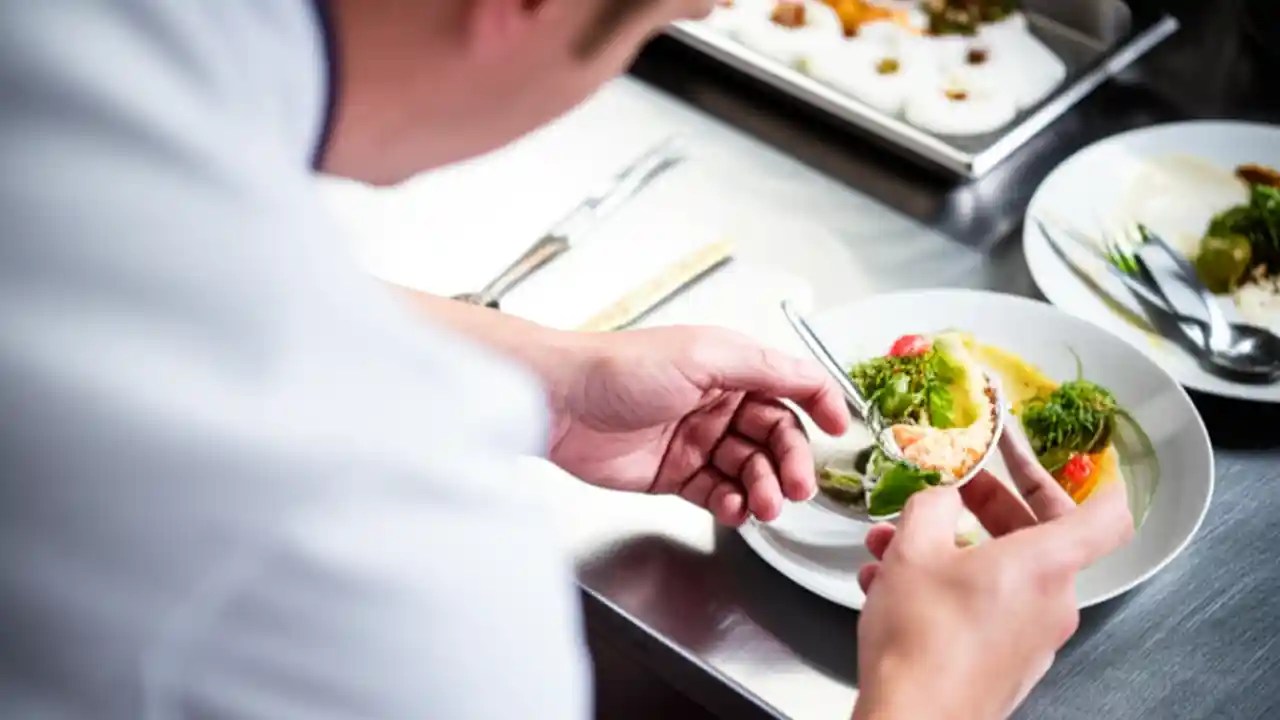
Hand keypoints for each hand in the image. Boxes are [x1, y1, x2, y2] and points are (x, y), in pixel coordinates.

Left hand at [548, 326, 850, 524]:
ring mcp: (698, 440)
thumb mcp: (706, 355)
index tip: (840, 431)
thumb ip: (767, 369)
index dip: (819, 406)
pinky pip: (719, 494)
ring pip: (751, 470)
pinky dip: (734, 505)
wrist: (561, 403)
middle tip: (797, 488)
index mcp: (729, 366)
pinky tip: (736, 509)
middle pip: (775, 437)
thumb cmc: (623, 367)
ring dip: (764, 489)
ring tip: (763, 504)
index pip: (790, 386)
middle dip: (790, 463)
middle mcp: (718, 402)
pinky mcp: (675, 475)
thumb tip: (816, 381)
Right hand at [851, 425, 1133, 719]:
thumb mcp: (913, 549)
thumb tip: (938, 493)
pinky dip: (947, 584)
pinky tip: (889, 583)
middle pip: (1039, 532)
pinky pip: (986, 604)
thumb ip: (930, 504)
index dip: (1095, 475)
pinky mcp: (1007, 659)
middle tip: (952, 482)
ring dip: (947, 546)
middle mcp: (1052, 600)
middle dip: (985, 501)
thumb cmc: (921, 641)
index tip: (1068, 456)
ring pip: (998, 569)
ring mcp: (1032, 635)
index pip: (1107, 512)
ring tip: (891, 543)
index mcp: (1046, 564)